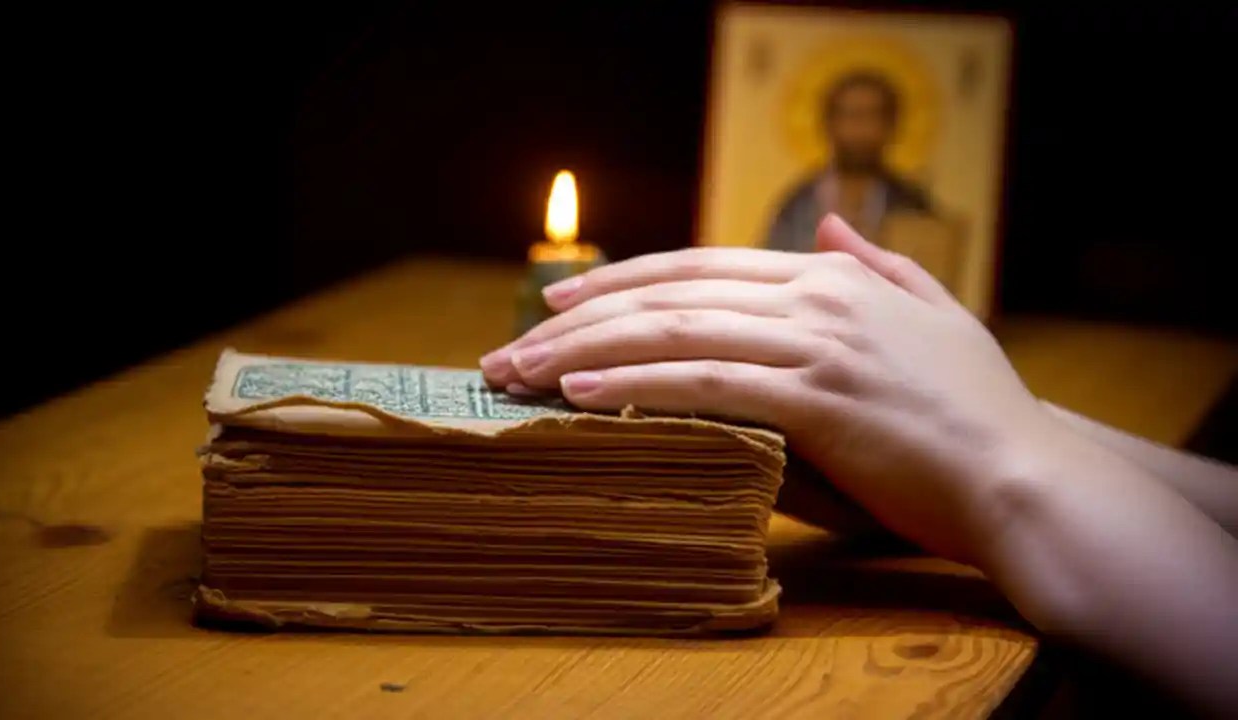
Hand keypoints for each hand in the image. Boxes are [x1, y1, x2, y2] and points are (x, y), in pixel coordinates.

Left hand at [480, 215, 1059, 562]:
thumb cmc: (979, 411)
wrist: (1028, 478)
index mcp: (834, 278)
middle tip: (516, 345)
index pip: (702, 267)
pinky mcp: (819, 397)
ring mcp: (818, 343)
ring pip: (675, 331)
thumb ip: (881, 266)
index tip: (563, 301)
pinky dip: (636, 385)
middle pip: (673, 293)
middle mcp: (818, 297)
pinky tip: (582, 394)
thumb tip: (836, 226)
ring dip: (587, 351)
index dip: (626, 279)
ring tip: (523, 373)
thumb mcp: (936, 317)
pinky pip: (705, 382)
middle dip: (583, 317)